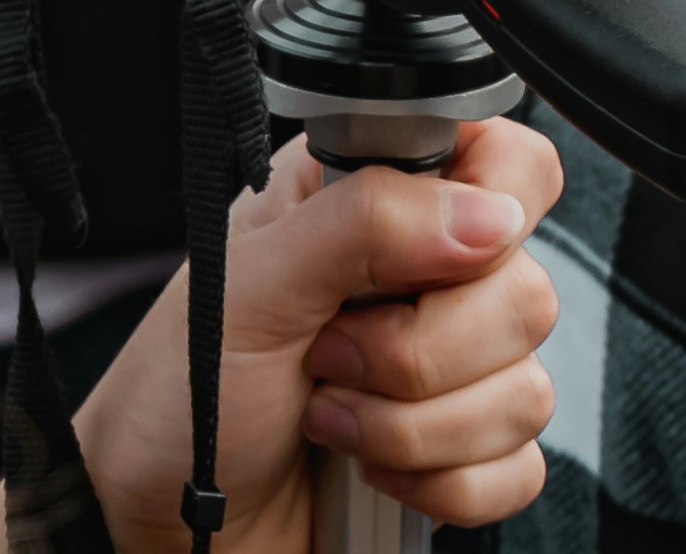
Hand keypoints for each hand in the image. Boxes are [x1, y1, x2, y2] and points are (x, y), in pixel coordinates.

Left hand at [44, 118, 564, 552]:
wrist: (156, 527)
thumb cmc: (175, 398)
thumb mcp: (250, 289)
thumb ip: (365, 224)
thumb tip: (488, 216)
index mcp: (379, 201)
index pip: (511, 167)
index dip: (493, 211)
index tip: (423, 262)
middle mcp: (426, 279)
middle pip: (529, 292)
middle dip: (418, 352)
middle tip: (327, 355)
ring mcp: (451, 374)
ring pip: (527, 390)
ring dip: (412, 427)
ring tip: (328, 417)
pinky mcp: (462, 458)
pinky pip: (517, 471)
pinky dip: (438, 485)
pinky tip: (369, 473)